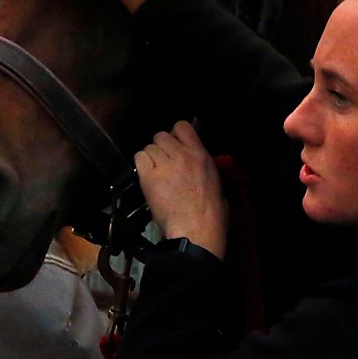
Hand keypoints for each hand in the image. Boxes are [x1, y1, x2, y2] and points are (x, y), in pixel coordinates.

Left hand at [135, 121, 227, 260]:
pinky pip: (139, 158)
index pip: (182, 126)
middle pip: (161, 136)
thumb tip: (201, 172)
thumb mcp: (218, 186)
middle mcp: (182, 155)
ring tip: (155, 173)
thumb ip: (206, 171)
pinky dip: (141, 166)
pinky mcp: (149, 178)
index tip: (175, 145)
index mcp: (201, 156)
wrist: (196, 232)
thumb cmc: (212, 216)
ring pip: (148, 147)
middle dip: (161, 148)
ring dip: (150, 159)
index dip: (175, 134)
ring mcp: (165, 165)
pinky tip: (147, 177)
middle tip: (163, 163)